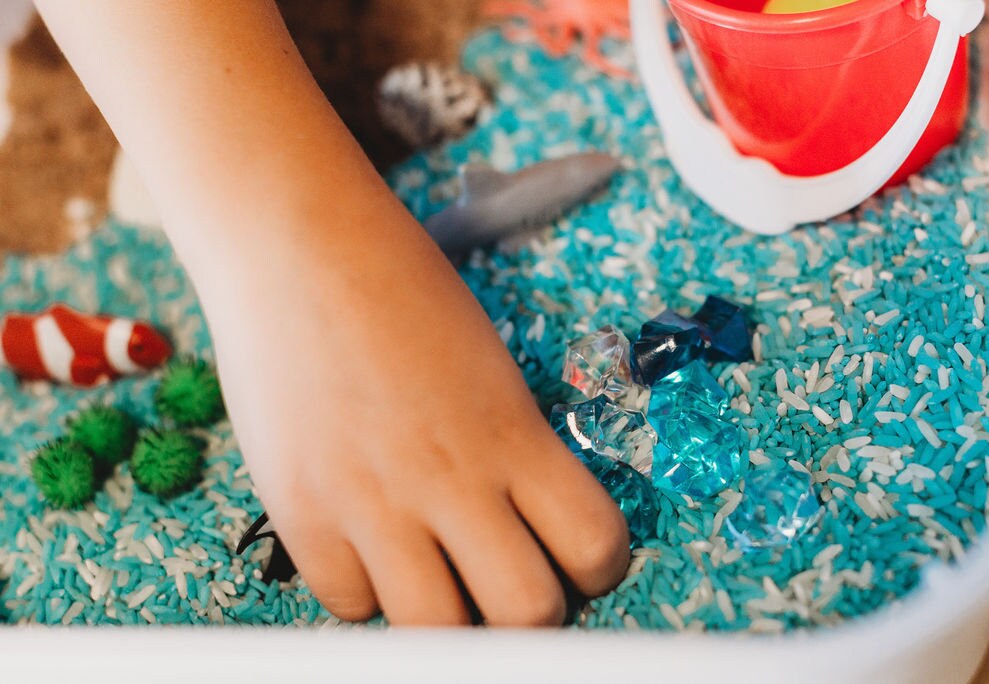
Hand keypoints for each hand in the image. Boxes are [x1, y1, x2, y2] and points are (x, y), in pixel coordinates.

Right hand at [209, 221, 629, 625]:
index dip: (596, 568)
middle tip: (506, 583)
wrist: (297, 246)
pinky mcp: (301, 511)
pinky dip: (366, 590)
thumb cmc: (399, 291)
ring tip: (433, 573)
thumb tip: (519, 532)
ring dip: (445, 616)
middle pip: (526, 616)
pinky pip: (350, 606)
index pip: (596, 546)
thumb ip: (512, 452)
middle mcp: (452, 476)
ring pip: (435, 631)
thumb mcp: (486, 368)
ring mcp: (372, 500)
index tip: (574, 560)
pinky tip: (366, 546)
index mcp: (514, 431)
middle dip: (527, 615)